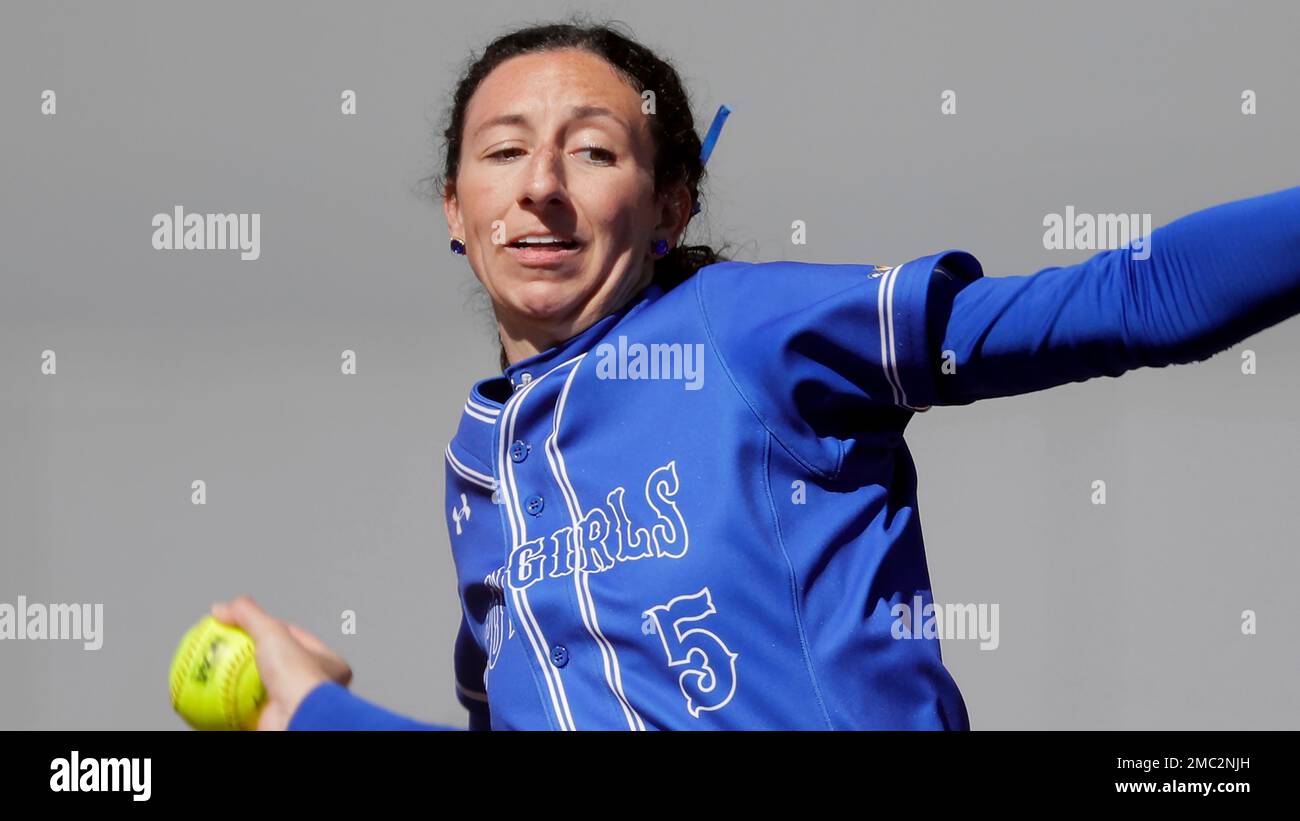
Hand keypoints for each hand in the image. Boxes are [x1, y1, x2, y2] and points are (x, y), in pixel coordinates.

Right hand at [209, 596, 352, 730]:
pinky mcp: (273, 722)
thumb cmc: (297, 675)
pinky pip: (246, 713)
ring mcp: (293, 706)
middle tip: (223, 653)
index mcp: (328, 663)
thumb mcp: (272, 632)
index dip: (268, 629)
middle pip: (274, 665)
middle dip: (249, 660)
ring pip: (259, 691)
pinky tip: (205, 701)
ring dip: (235, 686)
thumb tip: (220, 607)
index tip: (242, 627)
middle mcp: (314, 686)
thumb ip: (249, 616)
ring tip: (209, 677)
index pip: (294, 637)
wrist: (296, 719)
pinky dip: (226, 708)